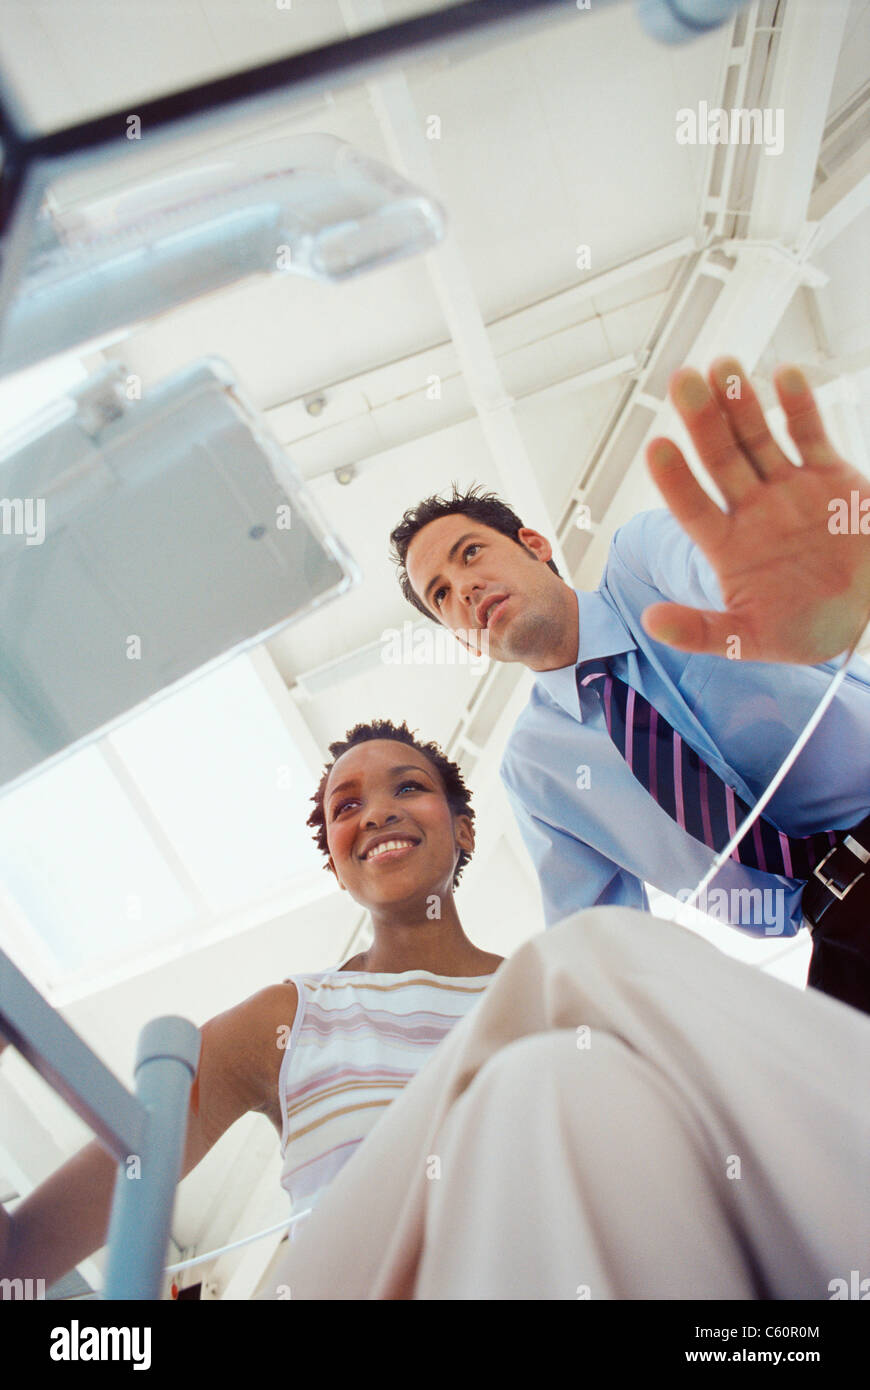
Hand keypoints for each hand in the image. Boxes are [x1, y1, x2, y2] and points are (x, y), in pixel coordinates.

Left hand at [642, 358, 869, 663]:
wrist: (861, 617)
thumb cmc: (800, 631)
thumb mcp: (748, 640)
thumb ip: (702, 631)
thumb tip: (650, 622)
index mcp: (728, 546)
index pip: (693, 507)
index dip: (675, 480)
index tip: (657, 448)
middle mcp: (752, 510)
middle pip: (722, 460)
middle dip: (703, 421)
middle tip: (683, 381)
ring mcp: (788, 489)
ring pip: (759, 438)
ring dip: (742, 403)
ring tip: (723, 365)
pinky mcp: (828, 476)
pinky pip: (809, 435)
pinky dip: (799, 406)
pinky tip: (783, 375)